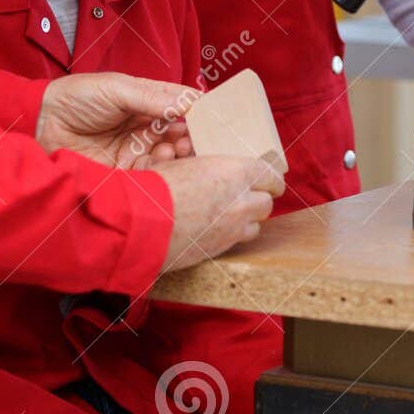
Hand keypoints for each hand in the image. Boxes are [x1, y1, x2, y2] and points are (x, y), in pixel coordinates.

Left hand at [36, 73, 196, 168]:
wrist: (40, 123)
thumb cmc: (76, 98)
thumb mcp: (117, 88)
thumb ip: (153, 97)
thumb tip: (189, 103)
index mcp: (146, 102)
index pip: (181, 108)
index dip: (197, 114)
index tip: (212, 119)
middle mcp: (145, 128)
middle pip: (180, 135)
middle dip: (192, 137)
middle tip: (195, 137)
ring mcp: (136, 151)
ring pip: (169, 156)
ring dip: (178, 153)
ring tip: (177, 148)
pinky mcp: (124, 172)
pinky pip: (151, 174)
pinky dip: (161, 168)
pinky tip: (162, 158)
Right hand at [153, 153, 282, 272]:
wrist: (142, 221)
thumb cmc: (158, 186)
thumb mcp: (185, 163)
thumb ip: (208, 167)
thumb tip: (212, 169)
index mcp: (236, 172)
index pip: (271, 175)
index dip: (271, 177)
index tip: (267, 179)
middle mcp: (241, 201)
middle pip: (267, 203)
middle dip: (259, 199)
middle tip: (246, 196)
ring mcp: (233, 229)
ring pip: (255, 226)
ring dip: (246, 220)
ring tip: (229, 215)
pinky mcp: (221, 249)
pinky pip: (236, 242)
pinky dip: (230, 235)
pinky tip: (213, 229)